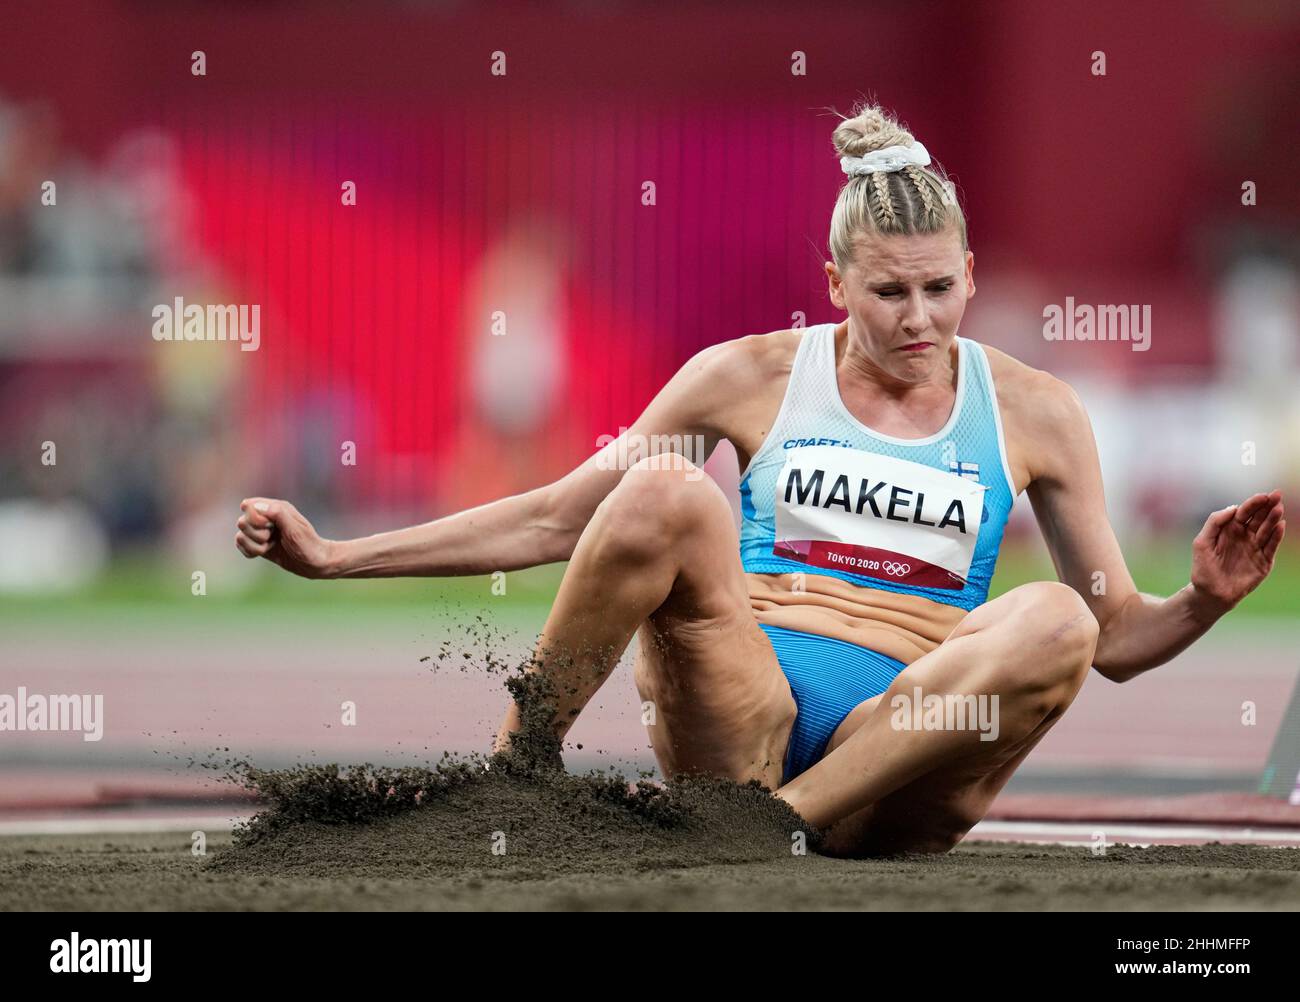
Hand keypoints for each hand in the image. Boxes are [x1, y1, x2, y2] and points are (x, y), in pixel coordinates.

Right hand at [235, 497, 335, 578]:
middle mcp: (267, 518)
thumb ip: (278, 514)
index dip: (255, 518)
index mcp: (277, 508)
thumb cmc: (308, 545)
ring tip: (270, 547)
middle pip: (242, 522)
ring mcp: (261, 531)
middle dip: (255, 534)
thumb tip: (256, 505)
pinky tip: (264, 552)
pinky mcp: (258, 544)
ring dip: (254, 545)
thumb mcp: (296, 529)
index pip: (249, 506)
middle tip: (272, 539)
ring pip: (240, 535)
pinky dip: (250, 551)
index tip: (270, 527)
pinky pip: (241, 545)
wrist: (315, 564)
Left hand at [1190, 490, 1284, 616]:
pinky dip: (1276, 536)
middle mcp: (1245, 536)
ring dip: (1273, 519)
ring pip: (1267, 530)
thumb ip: (1215, 522)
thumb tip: (1233, 507)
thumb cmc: (1203, 568)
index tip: (1262, 496)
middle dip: (1268, 506)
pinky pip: (1271, 546)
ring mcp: (1256, 548)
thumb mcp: (1202, 542)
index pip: (1245, 512)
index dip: (1254, 503)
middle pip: (1259, 518)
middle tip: (1276, 495)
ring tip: (1278, 508)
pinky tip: (1279, 526)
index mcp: (1230, 529)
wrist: (1210, 593)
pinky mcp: (1263, 562)